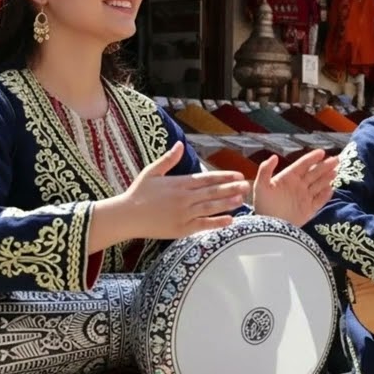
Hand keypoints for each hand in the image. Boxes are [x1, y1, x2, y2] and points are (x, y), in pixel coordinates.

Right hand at [110, 142, 250, 239]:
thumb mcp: (151, 172)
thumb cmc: (138, 193)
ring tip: (242, 199)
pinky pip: (203, 225)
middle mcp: (184, 198)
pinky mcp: (181, 228)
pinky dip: (218, 222)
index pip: (207, 178)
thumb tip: (180, 144)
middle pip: (213, 191)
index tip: (238, 175)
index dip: (225, 176)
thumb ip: (168, 159)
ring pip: (211, 207)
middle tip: (247, 185)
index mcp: (179, 183)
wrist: (125, 216)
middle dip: (232, 188)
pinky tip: (230, 219)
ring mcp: (183, 214)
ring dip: (228, 203)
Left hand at [251, 149, 338, 226]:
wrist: (269, 229)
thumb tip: (274, 156)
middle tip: (337, 159)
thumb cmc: (263, 206)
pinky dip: (326, 195)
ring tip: (335, 171)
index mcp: (288, 178)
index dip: (312, 158)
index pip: (302, 165)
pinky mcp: (309, 210)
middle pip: (314, 173)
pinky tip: (331, 189)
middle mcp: (298, 186)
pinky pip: (320, 200)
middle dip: (325, 166)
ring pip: (319, 185)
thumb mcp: (260, 186)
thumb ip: (265, 171)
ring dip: (327, 178)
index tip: (322, 152)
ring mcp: (304, 197)